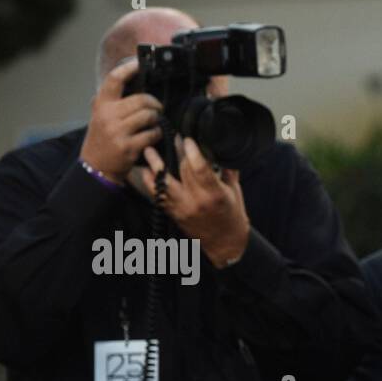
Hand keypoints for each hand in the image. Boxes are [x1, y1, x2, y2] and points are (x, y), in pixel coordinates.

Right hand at [79, 60, 163, 182]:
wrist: (96, 165)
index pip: (114, 79)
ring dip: (157, 119)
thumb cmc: (103, 137)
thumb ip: (113, 101)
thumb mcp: (100, 115)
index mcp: (101, 104)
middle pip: (141, 100)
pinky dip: (158, 134)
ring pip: (149, 116)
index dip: (128, 68)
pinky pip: (152, 135)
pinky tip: (155, 135)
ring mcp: (118, 131)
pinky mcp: (128, 147)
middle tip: (157, 107)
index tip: (139, 63)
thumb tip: (134, 81)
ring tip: (155, 122)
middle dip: (154, 103)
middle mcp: (108, 115)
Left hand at [141, 141, 249, 266]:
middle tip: (172, 136)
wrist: (225, 243)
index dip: (191, 150)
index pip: (199, 168)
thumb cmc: (232, 215)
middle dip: (176, 152)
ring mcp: (182, 208)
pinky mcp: (174, 214)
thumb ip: (227, 170)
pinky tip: (147, 171)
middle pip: (181, 170)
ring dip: (155, 165)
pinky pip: (158, 195)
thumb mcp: (234, 191)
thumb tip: (219, 149)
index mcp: (214, 195)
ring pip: (163, 182)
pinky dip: (151, 182)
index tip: (187, 138)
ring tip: (149, 151)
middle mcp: (196, 201)